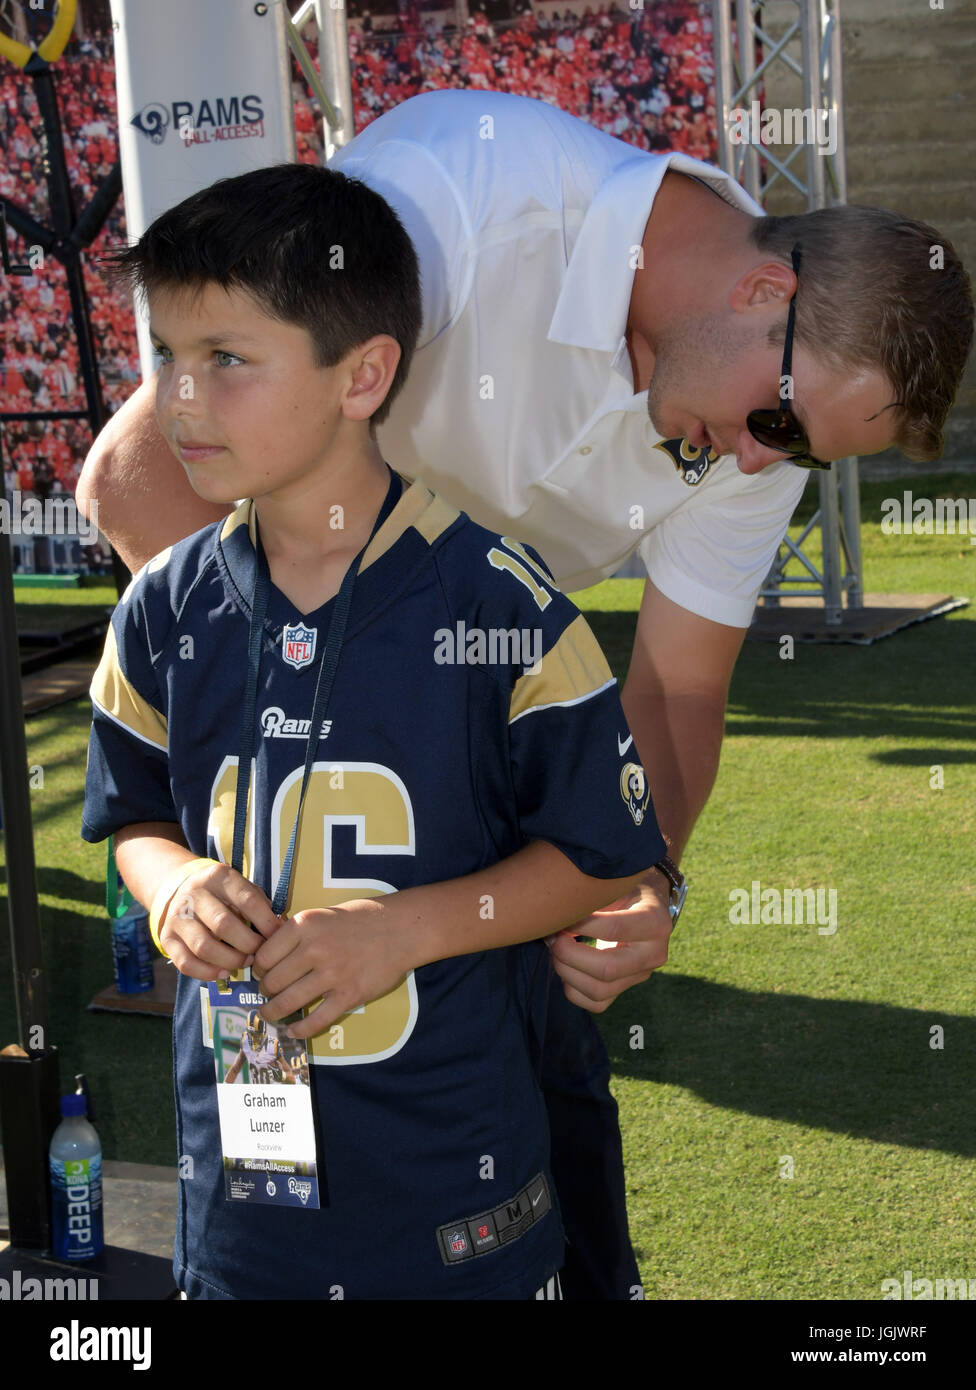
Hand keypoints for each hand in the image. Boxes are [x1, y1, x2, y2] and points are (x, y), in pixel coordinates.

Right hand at [157, 862, 279, 979]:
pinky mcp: (167, 938)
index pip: (247, 899)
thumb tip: (283, 929)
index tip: (278, 936)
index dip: (266, 921)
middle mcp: (194, 894)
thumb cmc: (223, 894)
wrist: (181, 890)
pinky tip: (224, 973)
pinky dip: (207, 972)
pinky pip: (186, 962)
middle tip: (261, 953)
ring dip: (230, 960)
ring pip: (204, 946)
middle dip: (248, 944)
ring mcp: (177, 917)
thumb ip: (261, 905)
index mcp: (218, 876)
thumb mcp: (241, 888)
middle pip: (224, 924)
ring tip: (245, 962)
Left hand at [252, 897, 411, 1039]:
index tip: (261, 973)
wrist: (399, 929)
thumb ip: (296, 933)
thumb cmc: (360, 919)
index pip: (264, 956)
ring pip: (288, 1003)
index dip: (258, 969)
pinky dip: (300, 1030)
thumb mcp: (322, 914)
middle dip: (265, 992)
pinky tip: (293, 1031)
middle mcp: (314, 950)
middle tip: (268, 994)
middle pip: (272, 982)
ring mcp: (332, 974)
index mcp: (304, 925)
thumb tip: (267, 956)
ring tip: (269, 1015)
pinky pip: (316, 1021)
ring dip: (273, 1013)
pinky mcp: (349, 995)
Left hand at [546, 869, 673, 1012]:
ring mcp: (641, 975)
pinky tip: (566, 967)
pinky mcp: (627, 988)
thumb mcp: (618, 883)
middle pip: (607, 969)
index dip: (581, 925)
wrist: (648, 906)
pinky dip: (573, 989)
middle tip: (552, 937)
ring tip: (555, 950)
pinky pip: (597, 1004)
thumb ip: (594, 895)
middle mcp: (654, 954)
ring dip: (566, 972)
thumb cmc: (626, 888)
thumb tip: (556, 909)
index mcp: (655, 922)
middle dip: (569, 955)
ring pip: (599, 991)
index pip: (614, 929)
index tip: (560, 915)